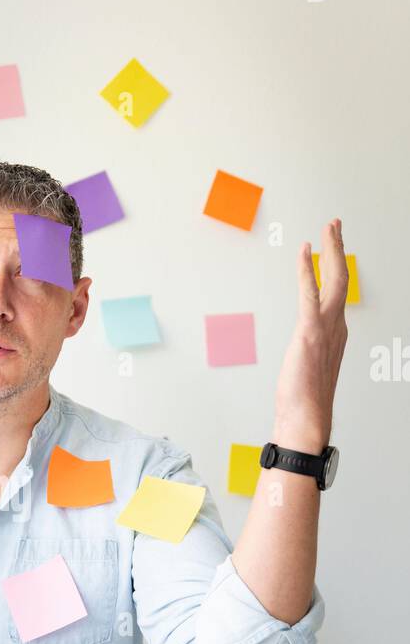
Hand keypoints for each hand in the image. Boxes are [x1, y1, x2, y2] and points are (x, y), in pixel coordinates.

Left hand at [271, 218, 348, 452]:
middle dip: (337, 248)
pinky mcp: (310, 333)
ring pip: (333, 280)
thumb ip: (310, 351)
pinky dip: (306, 271)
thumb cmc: (304, 400)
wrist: (306, 419)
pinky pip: (309, 295)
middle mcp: (336, 326)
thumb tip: (305, 351)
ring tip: (328, 228)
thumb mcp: (309, 368)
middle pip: (341, 278)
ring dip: (330, 250)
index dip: (334, 267)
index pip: (337, 292)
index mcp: (336, 332)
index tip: (329, 247)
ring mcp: (325, 329)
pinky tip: (304, 252)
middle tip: (334, 225)